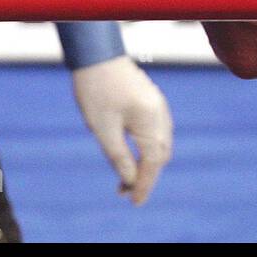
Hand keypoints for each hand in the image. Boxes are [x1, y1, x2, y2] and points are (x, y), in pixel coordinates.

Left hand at [72, 56, 172, 204]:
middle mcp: (160, 114)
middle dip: (145, 176)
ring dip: (146, 163)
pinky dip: (147, 148)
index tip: (134, 203)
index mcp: (151, 121)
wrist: (96, 54)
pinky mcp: (152, 101)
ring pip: (160, 144)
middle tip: (125, 193)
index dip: (144, 185)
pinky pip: (156, 131)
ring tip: (125, 177)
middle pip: (160, 155)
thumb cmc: (96, 89)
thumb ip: (118, 157)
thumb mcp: (103, 128)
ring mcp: (158, 106)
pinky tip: (132, 155)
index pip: (152, 163)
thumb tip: (129, 181)